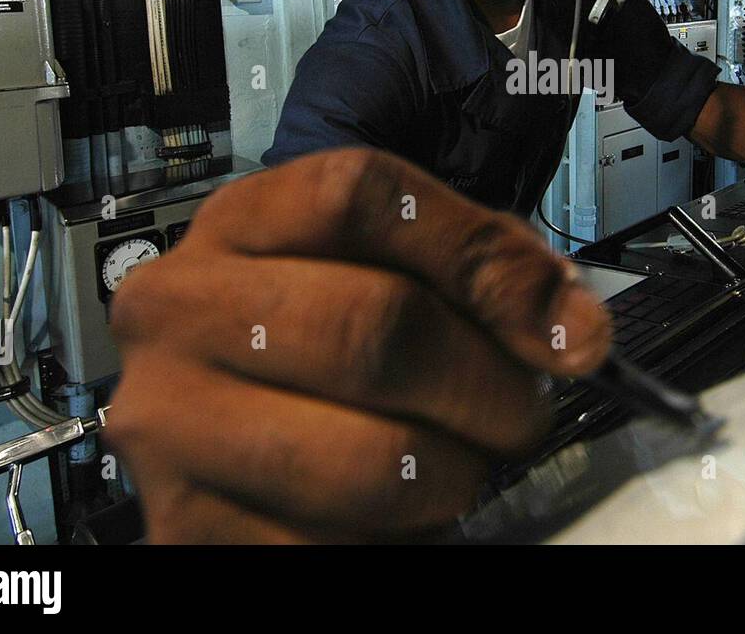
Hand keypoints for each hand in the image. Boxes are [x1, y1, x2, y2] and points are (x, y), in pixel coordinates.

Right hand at [105, 148, 609, 542]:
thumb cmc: (317, 339)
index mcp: (241, 224)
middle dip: (488, 385)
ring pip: (370, 460)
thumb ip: (484, 269)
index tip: (562, 325)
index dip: (482, 257)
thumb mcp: (391, 265)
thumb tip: (573, 328)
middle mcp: (185, 310)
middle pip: (375, 324)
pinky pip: (335, 547)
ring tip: (455, 464)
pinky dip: (396, 539)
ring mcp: (171, 421)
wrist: (213, 430)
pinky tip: (392, 509)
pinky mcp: (184, 528)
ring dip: (452, 477)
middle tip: (521, 413)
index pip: (361, 196)